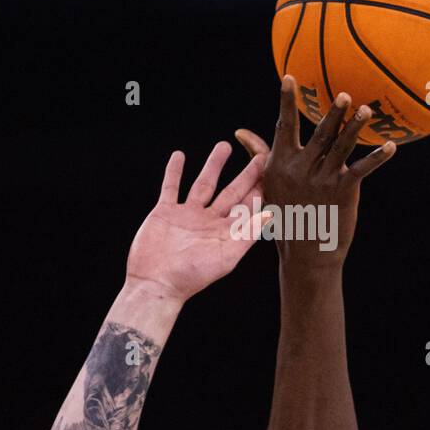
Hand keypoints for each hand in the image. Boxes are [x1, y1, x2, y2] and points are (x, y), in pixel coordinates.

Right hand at [124, 142, 267, 302]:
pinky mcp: (165, 212)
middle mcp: (209, 221)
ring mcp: (187, 216)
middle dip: (245, 175)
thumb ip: (247, 233)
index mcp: (226, 232)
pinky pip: (171, 187)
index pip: (248, 206)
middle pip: (231, 191)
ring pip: (203, 184)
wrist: (156, 284)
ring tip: (224, 146)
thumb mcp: (226, 255)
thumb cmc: (192, 276)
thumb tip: (271, 214)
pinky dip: (174, 172)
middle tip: (260, 156)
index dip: (260, 188)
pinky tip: (179, 155)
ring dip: (213, 165)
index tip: (274, 170)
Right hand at [234, 75, 395, 268]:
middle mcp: (301, 169)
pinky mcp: (342, 192)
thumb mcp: (267, 183)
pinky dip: (376, 158)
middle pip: (320, 135)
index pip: (284, 126)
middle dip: (333, 115)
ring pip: (341, 148)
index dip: (287, 102)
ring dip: (355, 128)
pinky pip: (361, 170)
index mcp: (282, 163)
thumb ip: (258, 153)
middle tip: (344, 95)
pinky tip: (390, 147)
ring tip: (366, 110)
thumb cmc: (286, 213)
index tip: (289, 79)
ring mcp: (322, 180)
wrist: (305, 253)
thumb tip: (240, 132)